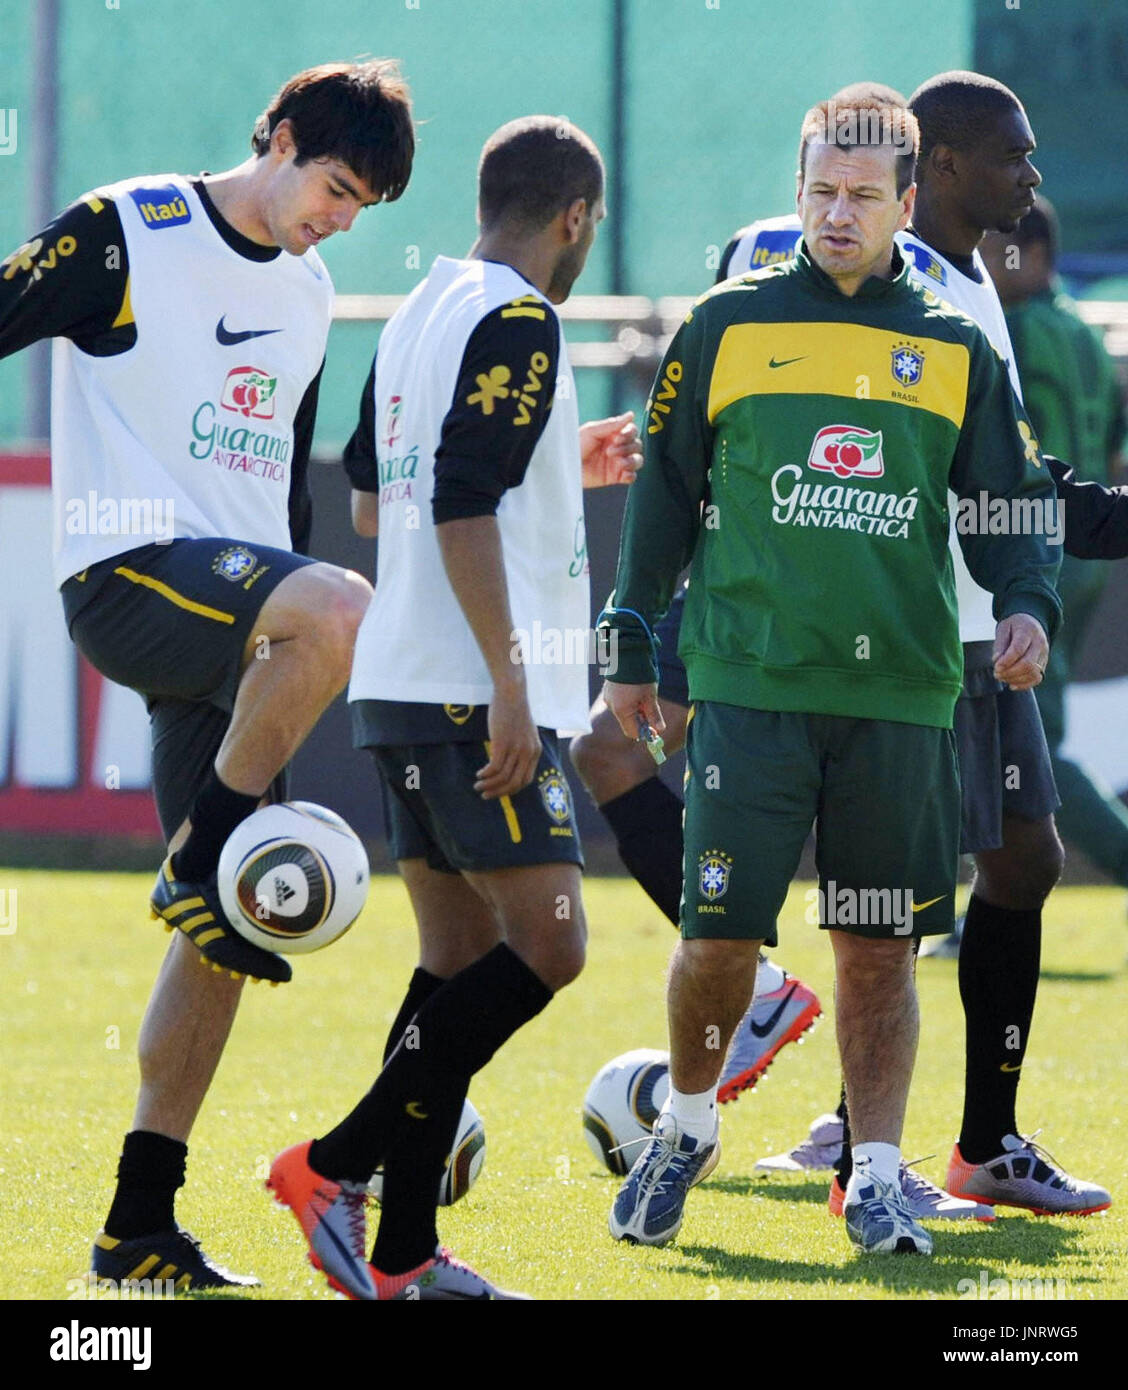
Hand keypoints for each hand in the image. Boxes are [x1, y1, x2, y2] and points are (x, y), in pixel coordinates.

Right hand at [476, 681, 541, 798]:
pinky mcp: (503, 743)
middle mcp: (528, 752)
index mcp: (535, 751)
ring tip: (478, 786)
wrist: (512, 694)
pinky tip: (479, 774)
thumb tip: (508, 763)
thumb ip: (520, 748)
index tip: (499, 791)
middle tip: (486, 795)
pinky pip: (494, 767)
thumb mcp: (524, 733)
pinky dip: (486, 775)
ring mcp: (516, 748)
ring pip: (503, 777)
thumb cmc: (515, 711)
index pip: (526, 780)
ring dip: (489, 785)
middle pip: (515, 783)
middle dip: (499, 792)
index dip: (512, 789)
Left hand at [580, 412, 642, 487]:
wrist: (566, 465)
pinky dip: (631, 475)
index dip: (629, 434)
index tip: (616, 438)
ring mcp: (618, 463)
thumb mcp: (592, 431)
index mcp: (613, 434)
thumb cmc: (575, 445)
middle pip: (637, 445)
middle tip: (609, 452)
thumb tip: (632, 414)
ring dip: (632, 461)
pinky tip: (623, 474)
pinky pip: (632, 477)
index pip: (632, 431)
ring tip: (619, 463)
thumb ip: (612, 424)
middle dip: (627, 448)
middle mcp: (618, 447)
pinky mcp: (616, 477)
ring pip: (638, 460)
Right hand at [602, 680, 663, 741]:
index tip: (655, 729)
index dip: (645, 733)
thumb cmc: (640, 676)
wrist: (627, 654)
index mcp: (622, 711)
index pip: (632, 732)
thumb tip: (660, 729)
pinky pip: (619, 703)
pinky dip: (628, 702)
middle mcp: (612, 707)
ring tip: (643, 696)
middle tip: (651, 710)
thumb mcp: (650, 697)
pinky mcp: (608, 691)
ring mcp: (608, 698)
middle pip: (627, 723)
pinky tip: (634, 691)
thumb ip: (654, 715)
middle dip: (640, 720)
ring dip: (635, 710)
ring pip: (624, 713)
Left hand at [993, 614, 1048, 690]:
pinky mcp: (1043, 664)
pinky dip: (1024, 685)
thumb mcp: (1003, 628)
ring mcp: (1044, 654)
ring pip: (1033, 673)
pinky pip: (1037, 678)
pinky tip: (1012, 684)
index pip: (1018, 649)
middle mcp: (1039, 643)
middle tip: (996, 674)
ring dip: (1015, 679)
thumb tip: (996, 660)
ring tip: (1002, 677)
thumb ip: (999, 644)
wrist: (1031, 623)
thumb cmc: (1015, 626)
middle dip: (1009, 672)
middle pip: (1028, 664)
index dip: (1006, 661)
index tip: (996, 666)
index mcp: (1028, 631)